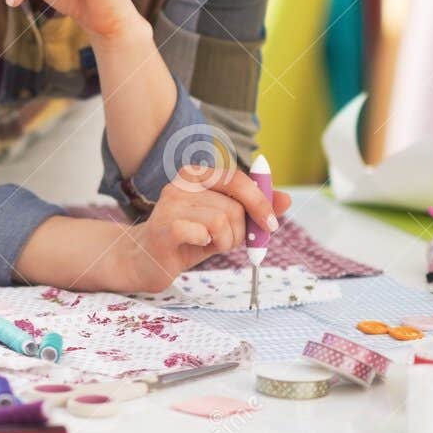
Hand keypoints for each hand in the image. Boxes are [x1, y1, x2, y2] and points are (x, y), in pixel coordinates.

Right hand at [112, 165, 293, 292]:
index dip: (261, 203)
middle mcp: (182, 182)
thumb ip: (253, 209)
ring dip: (224, 241)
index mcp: (197, 174)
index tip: (272, 225)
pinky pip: (204, 233)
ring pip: (222, 221)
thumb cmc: (188, 238)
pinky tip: (193, 246)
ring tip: (207, 244)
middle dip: (240, 231)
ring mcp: (170, 202)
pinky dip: (207, 245)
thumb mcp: (226, 221)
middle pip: (234, 206)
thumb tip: (286, 200)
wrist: (146, 258)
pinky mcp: (164, 225)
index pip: (239, 180)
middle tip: (227, 241)